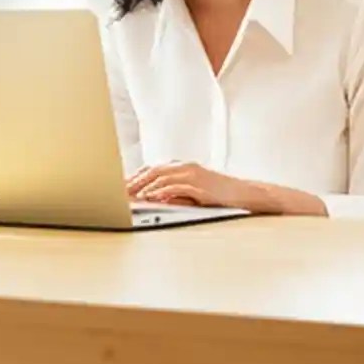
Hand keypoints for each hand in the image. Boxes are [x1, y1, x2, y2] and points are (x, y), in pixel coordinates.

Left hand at [125, 161, 275, 212]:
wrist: (244, 193)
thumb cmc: (218, 194)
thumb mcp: (192, 189)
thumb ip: (173, 190)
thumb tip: (152, 197)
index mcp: (182, 165)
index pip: (152, 168)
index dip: (135, 176)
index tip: (120, 186)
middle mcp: (185, 166)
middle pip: (153, 170)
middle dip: (134, 181)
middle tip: (119, 191)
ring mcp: (192, 174)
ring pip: (161, 177)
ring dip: (143, 186)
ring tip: (130, 195)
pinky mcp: (199, 185)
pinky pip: (175, 186)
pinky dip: (160, 191)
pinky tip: (150, 197)